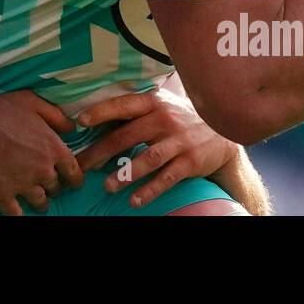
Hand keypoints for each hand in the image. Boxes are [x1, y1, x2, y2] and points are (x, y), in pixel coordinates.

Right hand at [0, 89, 83, 215]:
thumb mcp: (31, 102)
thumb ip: (55, 116)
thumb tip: (72, 128)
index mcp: (52, 148)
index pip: (73, 172)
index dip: (74, 178)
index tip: (71, 181)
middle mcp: (42, 170)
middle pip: (56, 188)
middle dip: (53, 187)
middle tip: (45, 184)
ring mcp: (23, 185)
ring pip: (40, 203)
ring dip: (39, 202)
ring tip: (34, 199)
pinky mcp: (2, 196)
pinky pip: (16, 214)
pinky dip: (18, 213)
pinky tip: (15, 208)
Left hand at [73, 88, 237, 209]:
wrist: (223, 131)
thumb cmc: (180, 117)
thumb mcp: (161, 105)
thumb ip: (135, 111)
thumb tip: (96, 119)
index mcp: (153, 102)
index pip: (123, 105)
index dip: (101, 112)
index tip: (80, 121)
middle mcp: (164, 119)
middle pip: (127, 136)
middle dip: (101, 151)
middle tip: (81, 165)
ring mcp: (178, 140)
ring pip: (147, 158)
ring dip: (126, 173)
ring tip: (107, 186)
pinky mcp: (190, 161)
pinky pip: (167, 178)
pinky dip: (150, 190)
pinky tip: (135, 200)